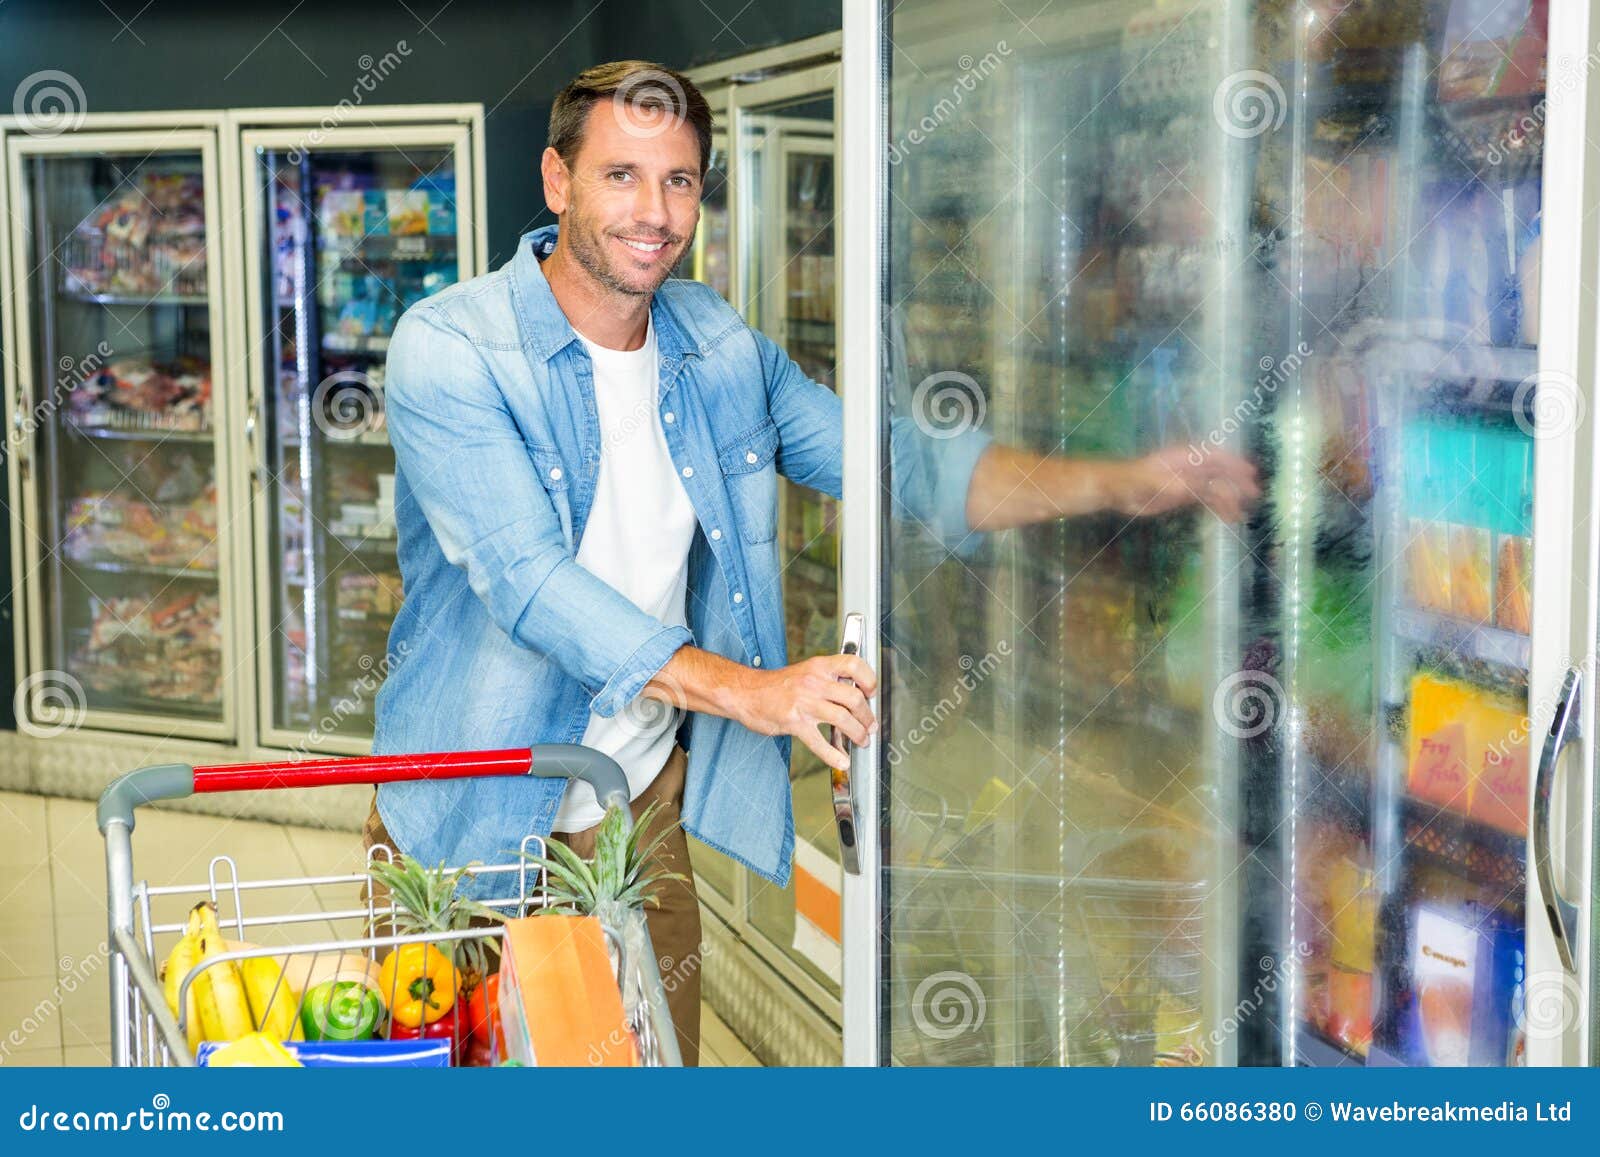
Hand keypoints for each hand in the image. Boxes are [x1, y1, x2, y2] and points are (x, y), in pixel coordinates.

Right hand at [734, 653, 878, 770]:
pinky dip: (834, 755)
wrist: (745, 693)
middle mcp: (813, 682)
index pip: (853, 665)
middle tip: (870, 726)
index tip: (872, 692)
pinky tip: (841, 761)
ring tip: (861, 741)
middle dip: (867, 716)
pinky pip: (820, 742)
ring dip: (858, 734)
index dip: (869, 678)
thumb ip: (827, 681)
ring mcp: (804, 702)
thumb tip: (854, 697)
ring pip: (843, 719)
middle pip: (854, 697)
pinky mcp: (794, 722)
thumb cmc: (775, 686)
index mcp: (818, 666)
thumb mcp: (804, 672)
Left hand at [1104, 445, 1259, 520]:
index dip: (1233, 463)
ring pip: (1215, 488)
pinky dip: (1218, 508)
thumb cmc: (1132, 481)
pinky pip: (1206, 500)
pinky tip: (1228, 518)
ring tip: (1244, 513)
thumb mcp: (1154, 482)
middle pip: (1219, 472)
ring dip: (1230, 498)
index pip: (1214, 457)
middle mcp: (1189, 467)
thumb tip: (1202, 488)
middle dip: (1237, 481)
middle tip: (1255, 492)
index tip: (1249, 472)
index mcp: (1184, 457)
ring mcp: (1187, 481)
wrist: (1117, 490)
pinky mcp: (1183, 495)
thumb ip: (1178, 485)